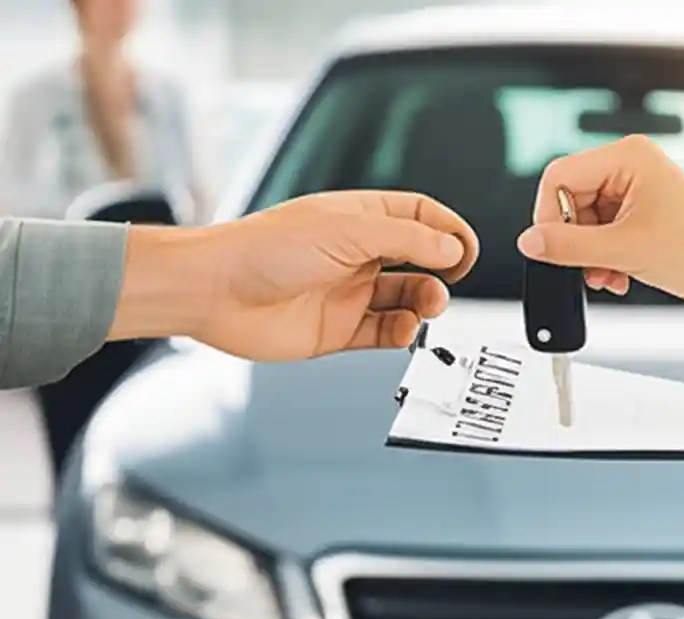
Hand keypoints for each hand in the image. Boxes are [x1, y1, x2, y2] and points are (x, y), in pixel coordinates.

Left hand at [111, 191, 478, 360]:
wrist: (215, 292)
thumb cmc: (265, 249)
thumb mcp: (349, 230)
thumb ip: (408, 238)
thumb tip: (453, 246)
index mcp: (360, 218)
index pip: (421, 217)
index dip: (448, 231)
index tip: (465, 251)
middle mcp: (357, 253)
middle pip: (420, 260)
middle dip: (441, 272)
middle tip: (446, 283)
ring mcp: (349, 292)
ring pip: (407, 299)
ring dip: (425, 304)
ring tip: (426, 308)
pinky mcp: (339, 329)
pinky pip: (385, 333)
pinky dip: (402, 333)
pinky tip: (402, 330)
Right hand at [517, 135, 683, 300]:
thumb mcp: (625, 250)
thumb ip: (569, 247)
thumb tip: (530, 242)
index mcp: (627, 157)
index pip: (559, 177)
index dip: (549, 217)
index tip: (552, 249)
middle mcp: (629, 165)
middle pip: (569, 200)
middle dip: (575, 241)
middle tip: (588, 268)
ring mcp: (635, 187)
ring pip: (585, 220)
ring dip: (590, 254)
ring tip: (609, 274)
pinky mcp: (641, 209)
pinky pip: (603, 229)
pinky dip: (605, 254)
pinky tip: (618, 273)